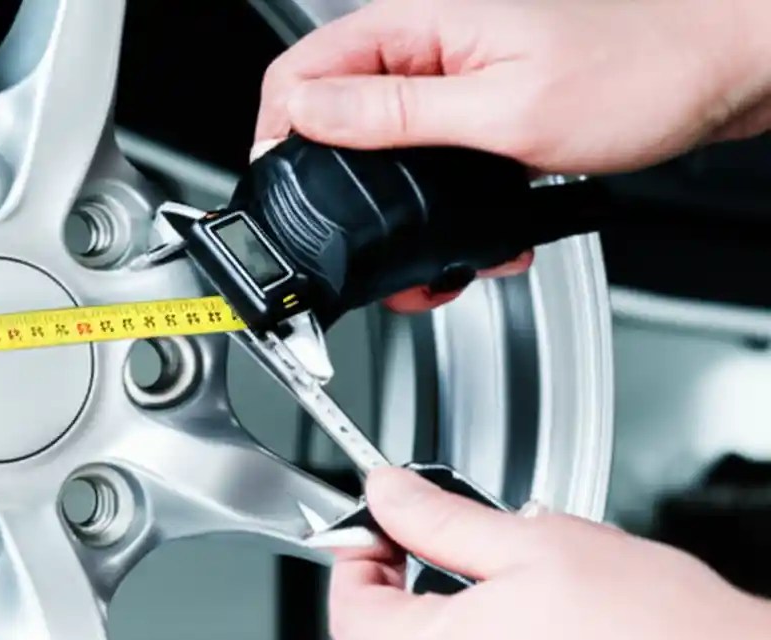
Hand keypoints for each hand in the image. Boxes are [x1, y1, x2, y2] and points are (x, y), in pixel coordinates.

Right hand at [254, 0, 770, 311]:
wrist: (719, 73)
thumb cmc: (637, 73)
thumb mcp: (503, 110)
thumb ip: (394, 115)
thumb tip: (305, 115)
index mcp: (416, 27)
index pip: (299, 72)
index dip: (276, 137)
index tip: (283, 192)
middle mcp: (425, 48)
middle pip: (330, 116)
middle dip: (338, 190)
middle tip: (356, 244)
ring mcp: (450, 78)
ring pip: (377, 149)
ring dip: (394, 211)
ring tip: (427, 256)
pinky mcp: (475, 108)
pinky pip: (426, 159)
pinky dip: (439, 208)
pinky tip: (472, 235)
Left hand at [327, 467, 770, 639]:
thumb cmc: (658, 630)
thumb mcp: (535, 542)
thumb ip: (440, 518)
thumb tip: (385, 494)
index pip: (351, 611)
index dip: (355, 561)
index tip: (378, 535)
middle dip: (424, 591)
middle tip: (477, 559)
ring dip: (472, 631)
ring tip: (537, 608)